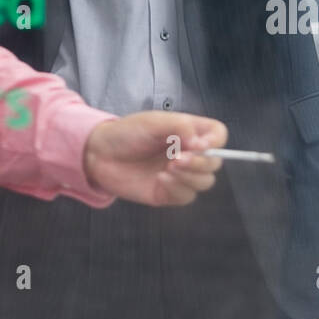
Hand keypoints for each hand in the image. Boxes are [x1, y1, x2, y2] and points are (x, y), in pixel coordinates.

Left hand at [82, 111, 226, 206]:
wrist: (100, 154)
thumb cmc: (127, 133)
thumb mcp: (153, 122)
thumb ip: (180, 127)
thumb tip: (201, 143)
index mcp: (189, 132)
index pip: (217, 135)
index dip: (215, 142)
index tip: (199, 146)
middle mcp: (188, 153)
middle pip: (214, 163)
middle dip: (199, 163)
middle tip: (176, 159)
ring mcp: (180, 174)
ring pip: (204, 182)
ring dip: (189, 177)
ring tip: (166, 169)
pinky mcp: (168, 193)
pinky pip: (186, 197)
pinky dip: (176, 189)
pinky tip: (159, 179)